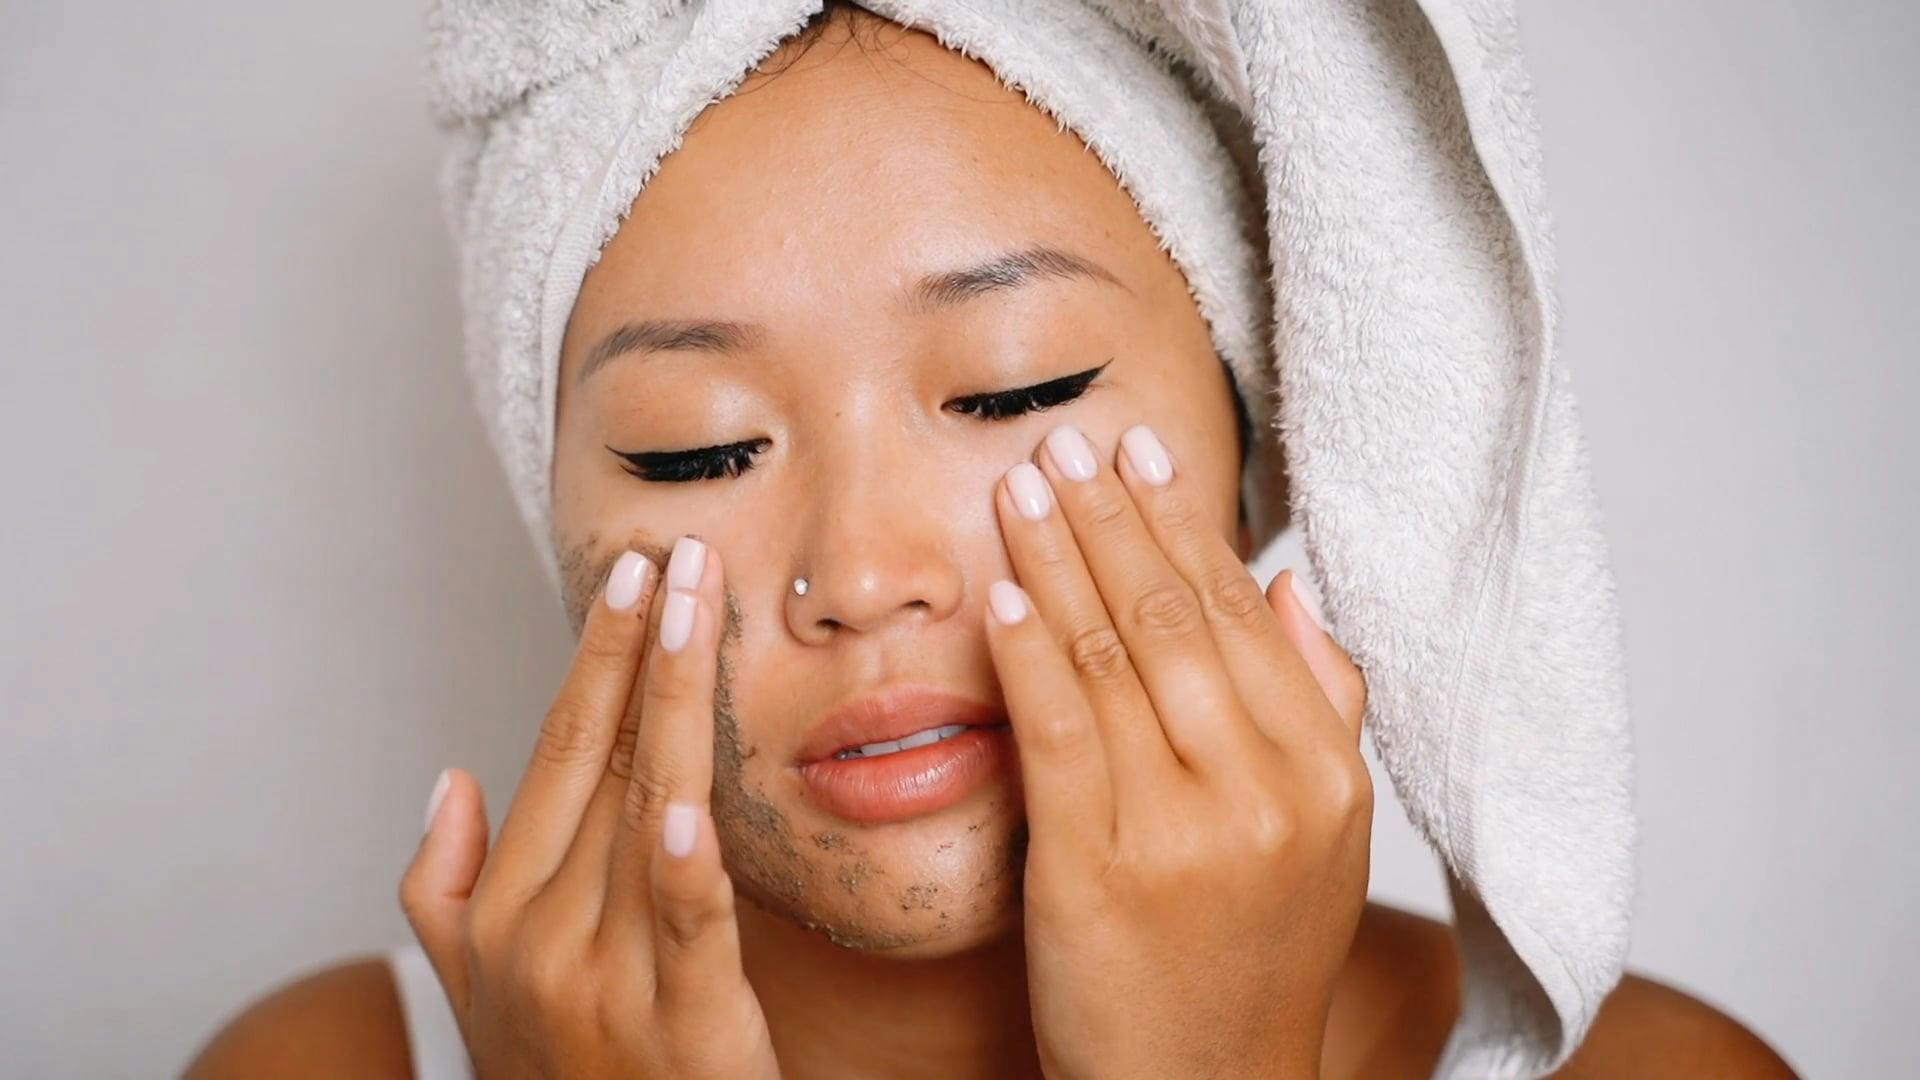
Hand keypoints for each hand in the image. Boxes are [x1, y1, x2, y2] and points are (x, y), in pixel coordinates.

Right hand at [400, 538, 781, 1078]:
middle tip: (681, 555)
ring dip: (676, 700)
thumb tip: (447, 778)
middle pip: (601, 762)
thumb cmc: (561, 1077)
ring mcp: (605, 980)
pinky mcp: (686, 1025)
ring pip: (648, 808)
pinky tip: (680, 803)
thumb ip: (446, 890)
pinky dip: (682, 864)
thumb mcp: (476, 990)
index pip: (554, 755)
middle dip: (644, 650)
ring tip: (700, 610)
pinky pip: (686, 926)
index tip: (632, 581)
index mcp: (497, 913)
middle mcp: (539, 937)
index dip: (596, 662)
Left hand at [985, 423, 1371, 1079]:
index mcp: (1325, 772)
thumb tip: (1292, 580)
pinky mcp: (1096, 865)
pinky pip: (1056, 729)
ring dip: (1059, 559)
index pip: (1246, 616)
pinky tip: (1001, 592)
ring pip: (1112, 657)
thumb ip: (1321, 703)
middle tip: (1067, 443)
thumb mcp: (1322, 836)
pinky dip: (1025, 650)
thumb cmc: (1250, 953)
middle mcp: (1263, 790)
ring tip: (1022, 487)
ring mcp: (1182, 828)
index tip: (1141, 457)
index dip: (1185, 527)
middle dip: (1113, 519)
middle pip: (1177, 618)